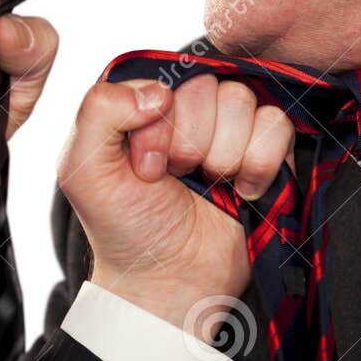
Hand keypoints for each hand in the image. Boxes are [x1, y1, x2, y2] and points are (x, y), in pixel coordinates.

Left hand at [57, 72, 292, 341]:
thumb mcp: (83, 168)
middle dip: (191, 143)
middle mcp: (186, 109)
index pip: (165, 78)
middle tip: (177, 178)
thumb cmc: (123, 226)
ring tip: (208, 184)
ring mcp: (228, 128)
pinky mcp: (265, 151)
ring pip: (243, 100)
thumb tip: (159, 90)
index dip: (157, 125)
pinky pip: (278, 124)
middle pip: (207, 86)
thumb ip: (98, 110)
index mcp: (141, 103)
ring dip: (224, 155)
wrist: (170, 282)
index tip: (146, 169)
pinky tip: (240, 191)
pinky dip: (259, 162)